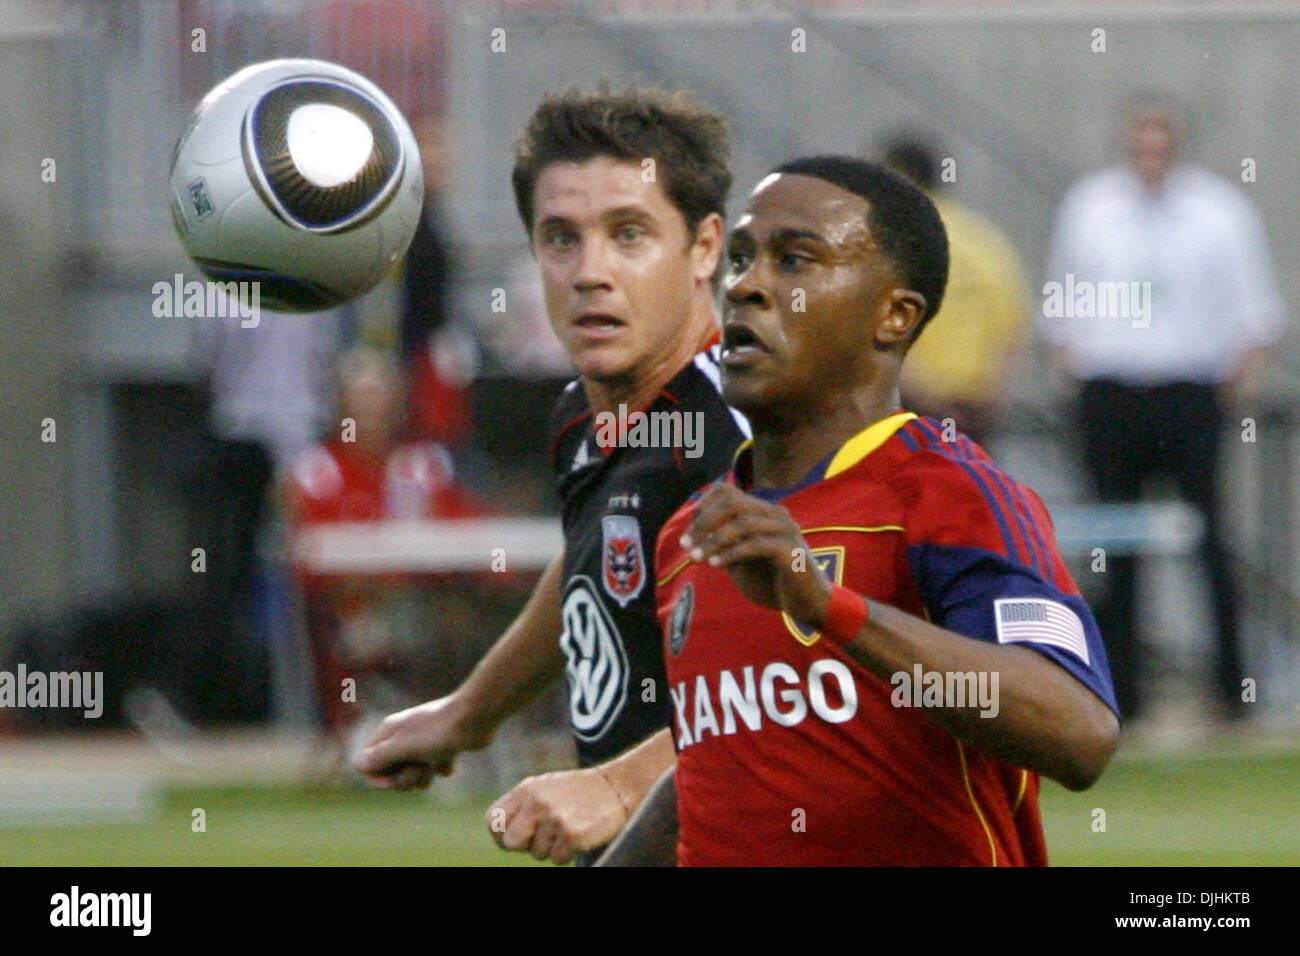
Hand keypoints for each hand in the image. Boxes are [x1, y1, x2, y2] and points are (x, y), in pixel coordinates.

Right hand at [351, 694, 488, 789]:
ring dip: (424, 776)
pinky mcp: (442, 746)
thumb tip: (358, 765)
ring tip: (437, 764)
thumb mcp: (406, 746)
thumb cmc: (439, 731)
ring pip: (413, 773)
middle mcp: (402, 736)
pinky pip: (434, 769)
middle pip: (390, 773)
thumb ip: (380, 756)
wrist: (477, 717)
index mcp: (388, 732)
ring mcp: (422, 741)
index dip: (379, 779)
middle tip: (421, 770)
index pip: (367, 765)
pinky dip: (443, 768)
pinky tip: (452, 757)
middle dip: (405, 779)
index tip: (397, 780)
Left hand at [486, 767, 628, 864]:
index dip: (501, 834)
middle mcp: (537, 804)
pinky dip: (567, 853)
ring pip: (537, 854)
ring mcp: (555, 820)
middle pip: (511, 843)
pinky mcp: (573, 836)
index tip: (516, 836)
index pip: (493, 820)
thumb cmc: (577, 792)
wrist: (616, 787)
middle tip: (544, 836)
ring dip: (551, 848)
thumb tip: (501, 836)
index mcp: (527, 790)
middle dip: (525, 846)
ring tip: (568, 827)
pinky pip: (557, 859)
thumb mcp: (544, 788)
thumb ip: (521, 807)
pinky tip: (579, 834)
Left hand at [681, 483, 830, 629]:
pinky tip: (716, 565)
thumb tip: (694, 532)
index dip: (703, 508)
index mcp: (765, 512)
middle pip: (732, 501)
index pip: (726, 492)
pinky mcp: (791, 551)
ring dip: (713, 541)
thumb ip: (724, 544)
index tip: (689, 535)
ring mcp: (786, 531)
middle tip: (686, 545)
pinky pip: (755, 545)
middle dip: (704, 522)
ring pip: (742, 523)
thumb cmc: (774, 583)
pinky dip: (731, 554)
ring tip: (695, 558)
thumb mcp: (742, 560)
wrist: (809, 605)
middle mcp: (777, 515)